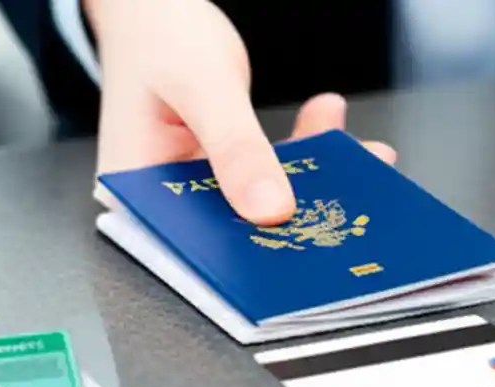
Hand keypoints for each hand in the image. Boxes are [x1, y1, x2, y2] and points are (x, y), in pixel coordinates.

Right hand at [85, 0, 394, 224]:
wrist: (157, 4)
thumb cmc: (156, 34)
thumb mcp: (202, 87)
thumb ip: (236, 147)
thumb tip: (271, 207)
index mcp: (134, 193)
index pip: (193, 244)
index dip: (249, 254)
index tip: (306, 240)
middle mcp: (163, 198)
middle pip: (233, 229)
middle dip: (297, 215)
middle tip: (352, 202)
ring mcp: (194, 185)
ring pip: (261, 201)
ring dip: (313, 179)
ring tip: (360, 155)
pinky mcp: (221, 169)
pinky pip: (270, 173)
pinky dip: (305, 151)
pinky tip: (329, 124)